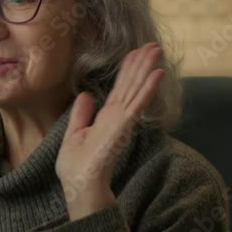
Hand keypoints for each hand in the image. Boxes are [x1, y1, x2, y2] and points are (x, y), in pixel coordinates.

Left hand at [56, 43, 164, 216]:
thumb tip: (86, 95)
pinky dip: (148, 88)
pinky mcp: (123, 127)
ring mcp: (122, 121)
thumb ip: (82, 114)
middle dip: (142, 64)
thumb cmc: (76, 167)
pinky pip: (138, 104)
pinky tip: (158, 73)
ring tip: (157, 50)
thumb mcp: (74, 134)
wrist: (78, 186)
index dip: (129, 70)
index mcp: (106, 118)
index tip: (136, 53)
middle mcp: (117, 117)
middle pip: (132, 85)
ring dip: (148, 69)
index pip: (120, 89)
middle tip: (153, 44)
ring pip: (137, 89)